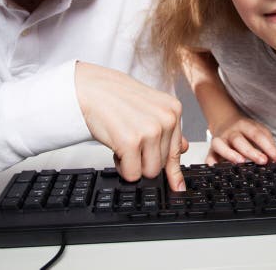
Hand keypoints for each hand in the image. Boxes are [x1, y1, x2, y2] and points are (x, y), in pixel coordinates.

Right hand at [75, 61, 187, 190]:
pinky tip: (116, 149)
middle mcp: (166, 119)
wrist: (90, 89)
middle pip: (162, 164)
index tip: (177, 186)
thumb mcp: (150, 107)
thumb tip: (185, 148)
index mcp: (173, 110)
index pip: (178, 150)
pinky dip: (122, 167)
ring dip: (133, 164)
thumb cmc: (117, 97)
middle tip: (130, 141)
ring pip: (149, 171)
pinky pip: (132, 174)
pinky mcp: (131, 142)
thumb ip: (168, 129)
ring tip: (123, 143)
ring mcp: (150, 131)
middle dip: (144, 159)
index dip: (173, 170)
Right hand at [206, 113, 275, 165]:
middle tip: (262, 161)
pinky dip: (211, 161)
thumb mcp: (259, 131)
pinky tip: (216, 167)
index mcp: (245, 126)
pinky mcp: (212, 149)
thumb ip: (268, 145)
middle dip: (251, 151)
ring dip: (230, 153)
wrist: (225, 121)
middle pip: (239, 139)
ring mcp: (220, 140)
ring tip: (240, 162)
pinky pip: (209, 155)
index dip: (268, 147)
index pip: (257, 135)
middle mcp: (231, 132)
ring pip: (221, 145)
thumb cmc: (245, 130)